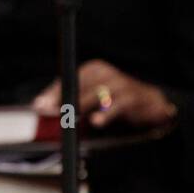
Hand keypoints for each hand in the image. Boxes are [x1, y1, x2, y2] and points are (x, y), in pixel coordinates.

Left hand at [33, 59, 176, 128]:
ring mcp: (121, 84)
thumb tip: (41, 106)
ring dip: (82, 106)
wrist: (152, 104)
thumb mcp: (93, 98)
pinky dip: (106, 115)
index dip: (54, 92)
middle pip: (81, 85)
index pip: (70, 78)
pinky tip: (96, 122)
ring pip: (97, 94)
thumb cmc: (118, 102)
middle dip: (64, 100)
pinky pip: (117, 106)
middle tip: (50, 112)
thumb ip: (71, 100)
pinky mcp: (133, 98)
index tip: (40, 106)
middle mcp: (106, 73)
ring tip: (70, 117)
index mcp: (95, 70)